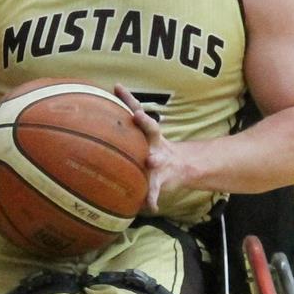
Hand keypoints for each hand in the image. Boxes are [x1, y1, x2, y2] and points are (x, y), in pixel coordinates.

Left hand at [115, 85, 185, 212]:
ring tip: (152, 162)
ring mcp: (160, 161)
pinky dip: (153, 199)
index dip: (129, 98)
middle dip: (145, 122)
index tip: (118, 88)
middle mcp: (155, 143)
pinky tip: (151, 207)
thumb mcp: (144, 129)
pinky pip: (156, 191)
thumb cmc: (152, 146)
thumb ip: (130, 109)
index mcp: (148, 131)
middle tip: (137, 115)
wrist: (180, 166)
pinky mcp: (160, 181)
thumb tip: (113, 86)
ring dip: (154, 160)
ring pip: (157, 160)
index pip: (138, 109)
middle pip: (152, 128)